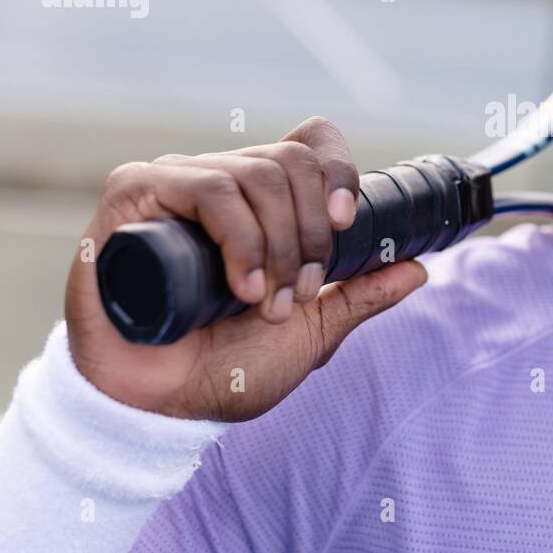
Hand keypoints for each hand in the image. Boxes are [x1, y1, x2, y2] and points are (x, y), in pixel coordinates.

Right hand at [63, 117, 425, 420]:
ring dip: (277, 245)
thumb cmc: (224, 369)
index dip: (338, 170)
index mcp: (261, 202)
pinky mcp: (134, 193)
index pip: (309, 144)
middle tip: (299, 294)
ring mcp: (175, 181)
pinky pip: (207, 188)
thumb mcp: (312, 331)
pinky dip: (239, 237)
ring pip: (257, 174)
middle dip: (312, 233)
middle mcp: (220, 180)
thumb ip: (360, 295)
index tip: (348, 224)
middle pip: (292, 160)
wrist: (156, 408)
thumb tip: (418, 268)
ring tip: (264, 303)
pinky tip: (239, 286)